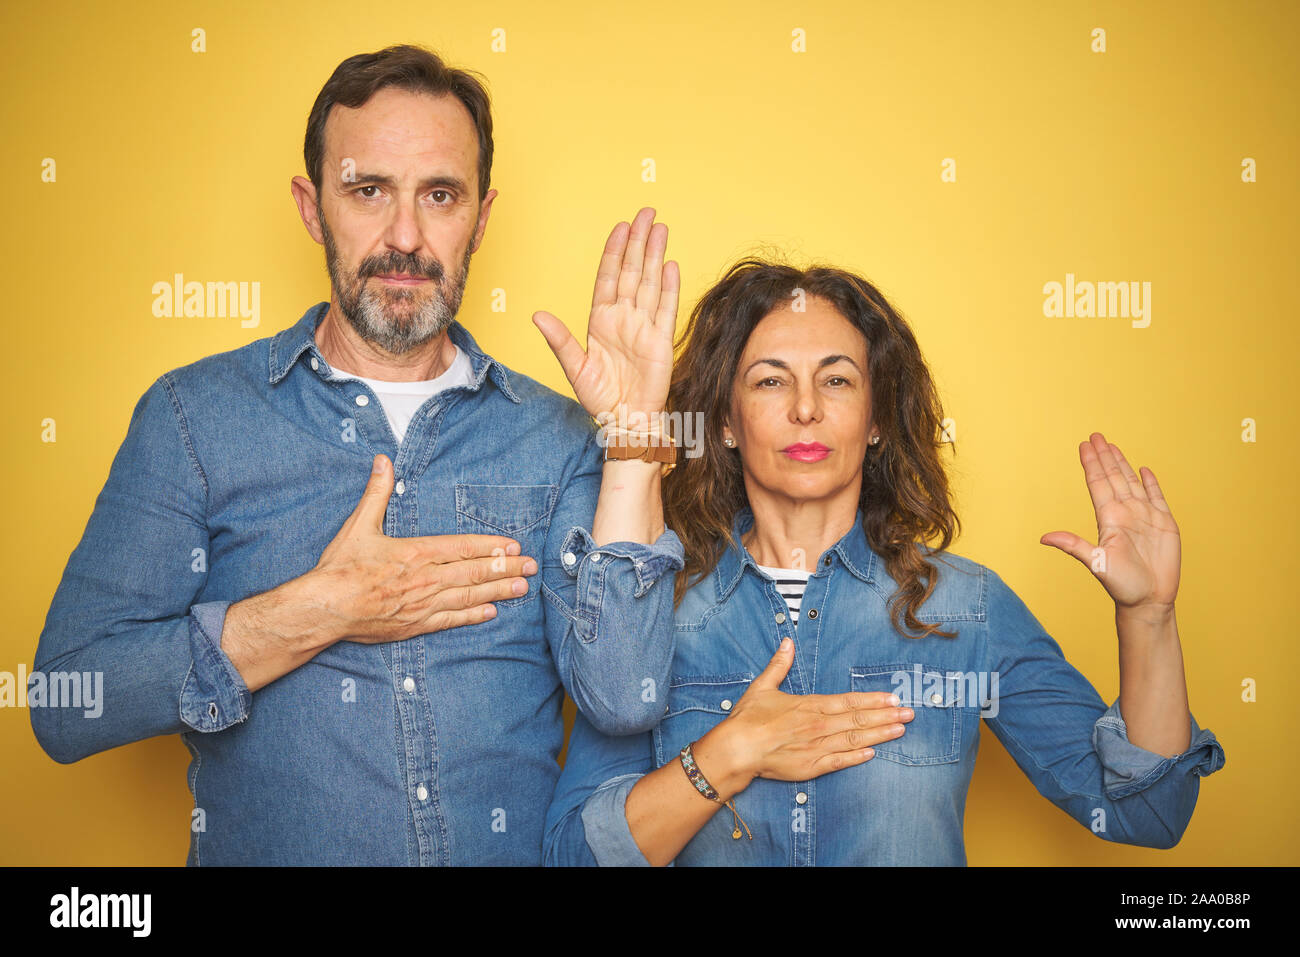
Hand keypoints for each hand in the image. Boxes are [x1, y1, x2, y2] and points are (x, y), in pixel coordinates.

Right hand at [307, 454, 539, 642]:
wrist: (324, 608)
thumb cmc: (340, 567)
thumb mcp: (359, 525)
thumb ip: (377, 492)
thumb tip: (384, 461)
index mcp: (416, 552)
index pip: (463, 548)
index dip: (491, 547)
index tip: (513, 545)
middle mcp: (425, 579)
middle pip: (474, 572)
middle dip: (506, 568)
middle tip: (531, 567)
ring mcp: (422, 604)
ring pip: (468, 596)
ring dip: (497, 591)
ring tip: (521, 588)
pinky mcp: (415, 624)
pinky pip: (450, 620)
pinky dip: (472, 616)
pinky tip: (490, 613)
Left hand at [532, 207, 679, 426]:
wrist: (625, 420)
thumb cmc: (600, 398)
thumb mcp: (574, 367)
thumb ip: (559, 340)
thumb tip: (537, 316)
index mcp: (602, 320)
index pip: (609, 277)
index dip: (615, 251)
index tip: (621, 227)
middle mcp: (625, 318)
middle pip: (633, 271)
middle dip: (639, 241)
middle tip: (646, 213)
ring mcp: (644, 327)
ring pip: (651, 283)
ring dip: (655, 255)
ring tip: (660, 228)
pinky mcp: (661, 341)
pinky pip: (666, 309)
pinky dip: (669, 287)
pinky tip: (670, 265)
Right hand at [695, 638, 909, 796]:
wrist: (737, 749)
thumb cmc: (748, 718)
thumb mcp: (763, 686)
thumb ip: (779, 665)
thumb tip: (787, 642)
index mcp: (810, 705)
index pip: (849, 701)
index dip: (873, 699)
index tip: (893, 697)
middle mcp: (818, 725)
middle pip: (858, 719)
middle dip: (886, 716)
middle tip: (910, 713)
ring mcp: (816, 747)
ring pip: (854, 739)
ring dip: (880, 735)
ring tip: (901, 730)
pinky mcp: (811, 766)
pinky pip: (839, 762)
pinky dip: (857, 757)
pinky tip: (873, 754)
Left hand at [1040, 432, 1179, 612]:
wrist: (1149, 600)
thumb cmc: (1121, 585)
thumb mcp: (1096, 563)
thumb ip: (1073, 546)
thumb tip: (1044, 538)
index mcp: (1108, 519)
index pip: (1098, 484)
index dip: (1092, 464)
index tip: (1084, 445)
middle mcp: (1125, 513)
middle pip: (1112, 477)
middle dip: (1104, 456)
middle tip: (1096, 435)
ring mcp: (1145, 517)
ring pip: (1131, 483)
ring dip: (1122, 464)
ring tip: (1113, 446)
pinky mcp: (1165, 524)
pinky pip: (1157, 497)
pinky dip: (1151, 482)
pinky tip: (1143, 470)